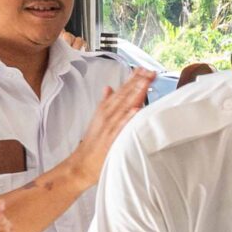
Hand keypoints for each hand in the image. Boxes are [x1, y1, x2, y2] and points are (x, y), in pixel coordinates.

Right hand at [67, 69, 154, 185]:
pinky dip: (127, 117)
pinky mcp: (110, 139)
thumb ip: (105, 103)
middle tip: (151, 71)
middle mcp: (107, 115)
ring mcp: (108, 126)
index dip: (132, 79)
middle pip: (124, 95)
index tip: (143, 68)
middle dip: (137, 82)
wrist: (81, 163)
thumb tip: (108, 88)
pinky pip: (120, 126)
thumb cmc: (92, 143)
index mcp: (105, 110)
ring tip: (146, 82)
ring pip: (123, 106)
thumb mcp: (97, 119)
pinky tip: (136, 108)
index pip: (121, 91)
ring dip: (135, 94)